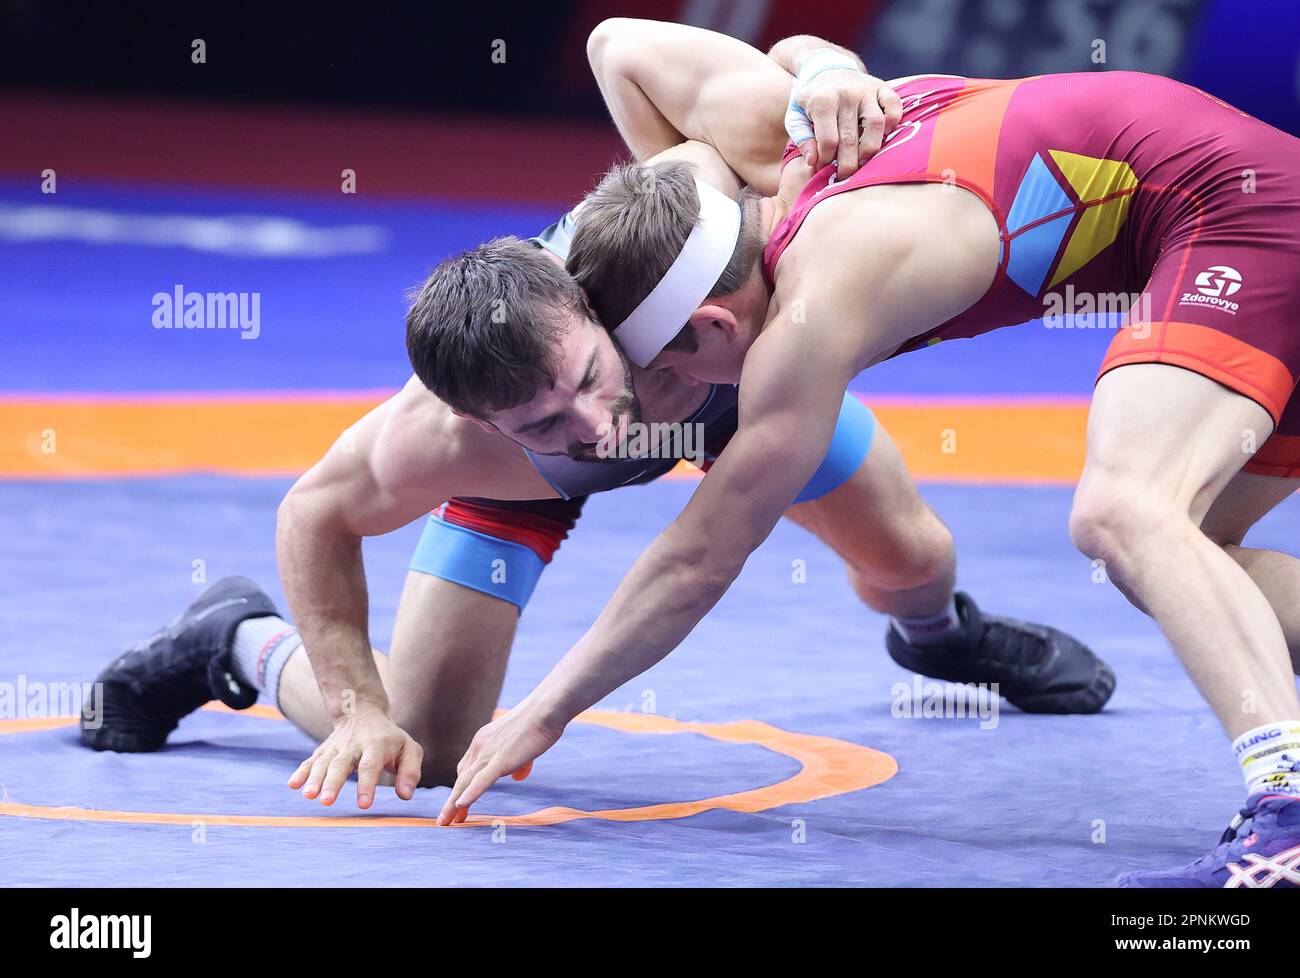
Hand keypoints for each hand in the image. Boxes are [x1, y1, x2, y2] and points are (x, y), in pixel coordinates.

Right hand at [287, 705, 422, 808]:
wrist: (364, 712)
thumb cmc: (391, 739)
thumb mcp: (410, 749)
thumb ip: (410, 772)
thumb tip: (406, 795)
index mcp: (376, 746)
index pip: (370, 766)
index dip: (367, 785)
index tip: (364, 805)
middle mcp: (354, 746)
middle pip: (341, 764)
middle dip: (333, 783)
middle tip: (326, 801)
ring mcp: (336, 747)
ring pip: (323, 762)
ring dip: (314, 778)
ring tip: (309, 795)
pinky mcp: (323, 750)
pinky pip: (310, 760)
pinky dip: (301, 772)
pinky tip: (293, 785)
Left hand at [436, 706, 563, 824]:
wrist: (545, 710)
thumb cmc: (539, 723)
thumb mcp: (523, 745)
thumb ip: (519, 762)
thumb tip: (518, 777)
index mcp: (483, 741)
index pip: (467, 769)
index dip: (461, 789)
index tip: (457, 805)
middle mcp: (480, 746)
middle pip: (462, 778)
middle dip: (452, 802)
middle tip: (445, 820)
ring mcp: (489, 753)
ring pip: (466, 783)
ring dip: (454, 804)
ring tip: (446, 822)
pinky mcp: (501, 759)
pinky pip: (482, 780)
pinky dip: (470, 794)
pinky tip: (460, 806)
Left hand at [786, 69, 902, 176]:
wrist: (826, 66)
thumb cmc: (811, 99)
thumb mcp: (796, 115)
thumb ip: (801, 138)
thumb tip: (812, 161)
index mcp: (822, 100)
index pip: (828, 141)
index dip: (826, 160)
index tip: (823, 168)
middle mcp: (846, 93)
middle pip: (851, 138)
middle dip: (848, 164)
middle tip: (844, 176)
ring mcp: (866, 89)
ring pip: (875, 124)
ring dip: (870, 149)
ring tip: (862, 162)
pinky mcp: (881, 87)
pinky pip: (894, 106)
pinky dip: (893, 122)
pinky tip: (883, 136)